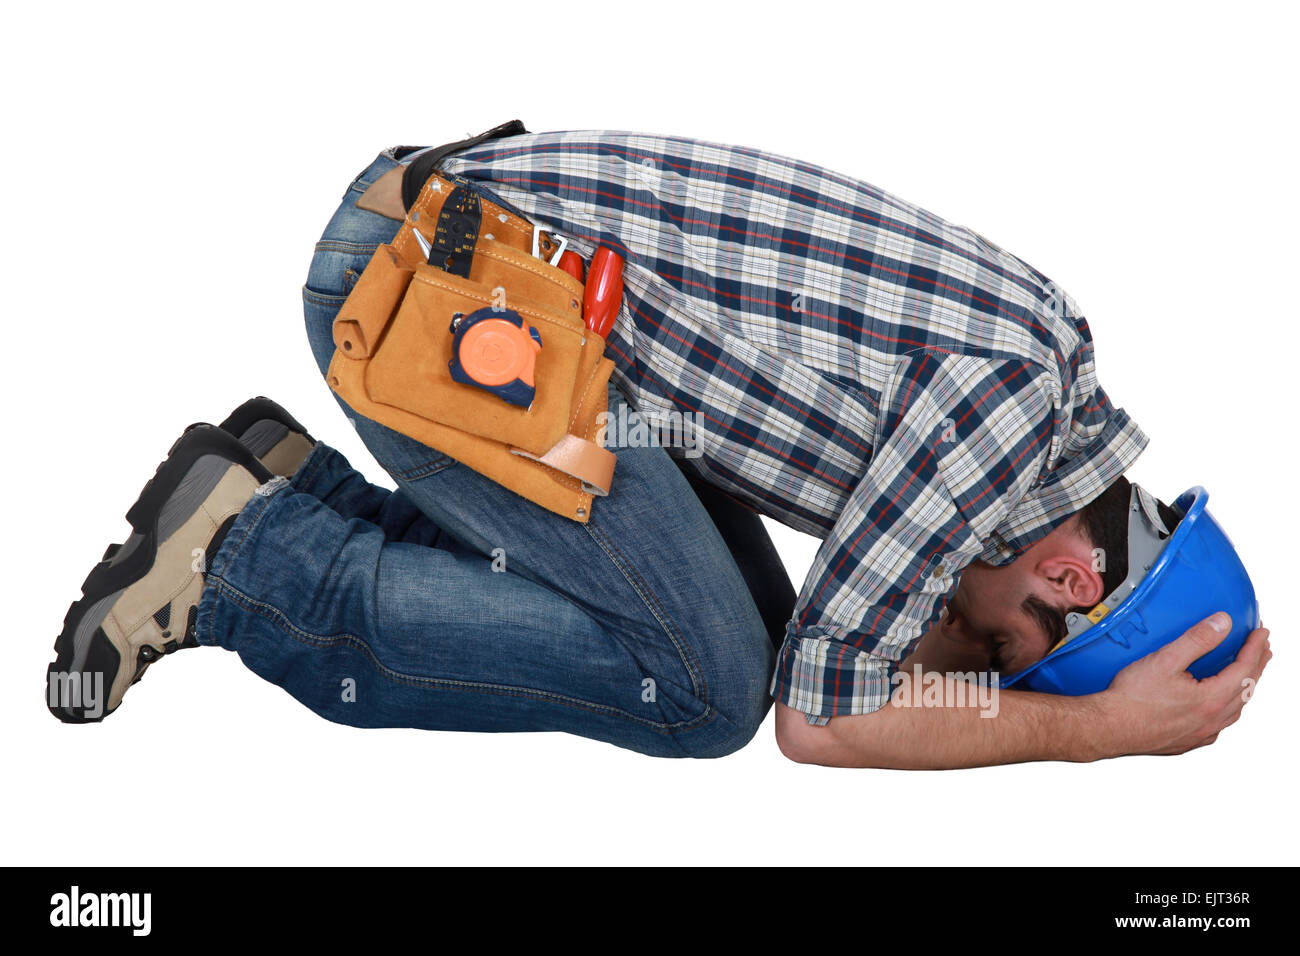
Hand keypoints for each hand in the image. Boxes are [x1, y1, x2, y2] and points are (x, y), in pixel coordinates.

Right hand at [1097, 612, 1270, 756]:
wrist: (1108, 728)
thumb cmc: (1131, 698)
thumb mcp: (1165, 660)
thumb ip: (1197, 640)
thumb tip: (1222, 623)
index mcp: (1212, 700)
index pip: (1245, 669)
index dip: (1255, 648)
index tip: (1261, 633)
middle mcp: (1212, 720)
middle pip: (1246, 689)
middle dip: (1256, 665)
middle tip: (1262, 648)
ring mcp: (1201, 734)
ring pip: (1235, 709)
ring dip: (1244, 688)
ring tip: (1246, 674)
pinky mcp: (1188, 742)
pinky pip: (1219, 724)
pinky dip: (1227, 708)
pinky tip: (1219, 704)